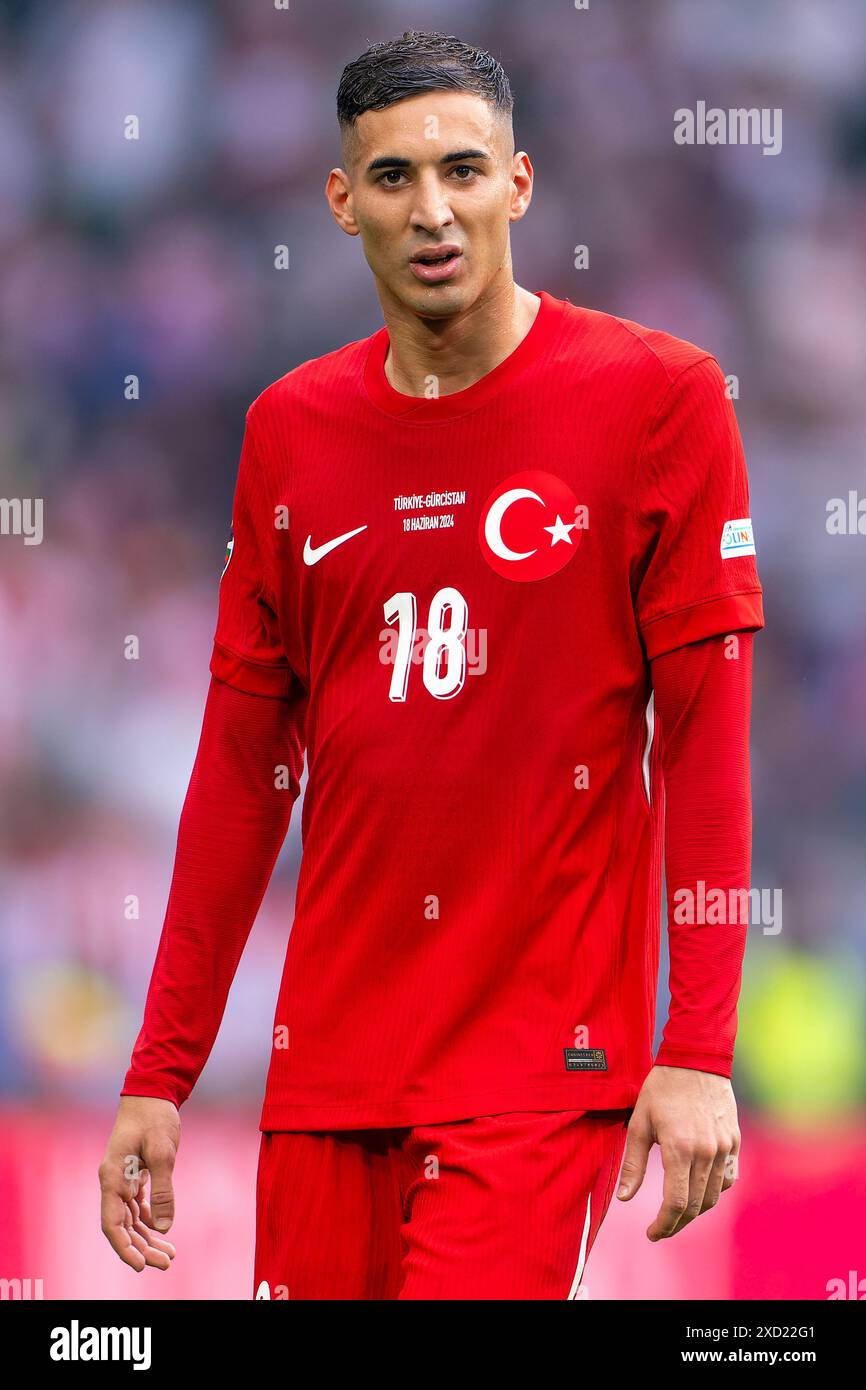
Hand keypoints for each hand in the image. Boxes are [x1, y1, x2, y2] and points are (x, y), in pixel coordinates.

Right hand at [98, 1096, 179, 1271]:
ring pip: (131, 1219)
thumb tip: (165, 1227)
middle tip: (166, 1263)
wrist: (152, 1094)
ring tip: (169, 1255)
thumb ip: (163, 1190)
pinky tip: (163, 1229)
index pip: (112, 1223)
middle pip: (123, 1226)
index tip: (140, 1266)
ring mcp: (122, 1180)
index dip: (124, 1248)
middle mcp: (113, 1182)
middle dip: (142, 1248)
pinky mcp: (134, 1176)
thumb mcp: (163, 1152)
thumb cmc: (155, 1118)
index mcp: (112, 1177)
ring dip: (148, 1238)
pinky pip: (138, 1206)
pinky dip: (150, 1220)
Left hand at [616, 1065, 739, 1239]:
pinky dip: (715, 1191)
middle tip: (660, 1229)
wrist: (696, 1059)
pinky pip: (728, 1179)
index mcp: (679, 1149)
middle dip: (677, 1224)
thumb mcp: (639, 1122)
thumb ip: (633, 1163)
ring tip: (676, 1213)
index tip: (652, 1233)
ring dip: (695, 1211)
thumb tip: (625, 1198)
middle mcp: (706, 1153)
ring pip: (714, 1196)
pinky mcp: (734, 1142)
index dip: (663, 1225)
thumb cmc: (662, 1089)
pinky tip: (700, 1190)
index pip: (676, 1203)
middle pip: (696, 1206)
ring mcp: (724, 1148)